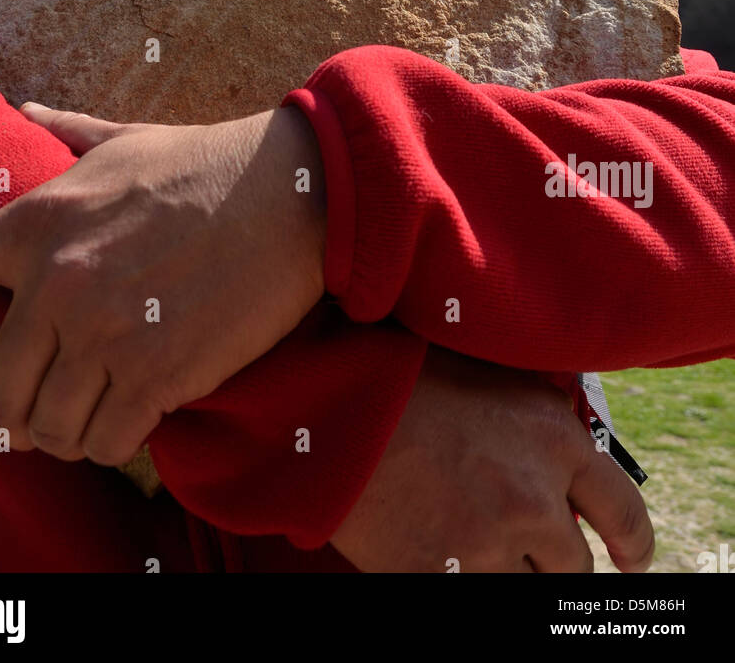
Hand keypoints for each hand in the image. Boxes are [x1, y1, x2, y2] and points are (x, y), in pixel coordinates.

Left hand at [0, 103, 325, 465]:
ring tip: (92, 411)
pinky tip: (134, 417)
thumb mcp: (125, 138)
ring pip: (47, 429)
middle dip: (16, 408)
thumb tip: (27, 110)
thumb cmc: (208, 163)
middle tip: (46, 400)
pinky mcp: (157, 375)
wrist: (293, 195)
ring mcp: (105, 334)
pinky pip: (106, 443)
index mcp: (35, 222)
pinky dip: (114, 440)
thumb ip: (67, 132)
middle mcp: (56, 283)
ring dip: (67, 431)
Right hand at [330, 344, 654, 572]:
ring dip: (502, 570)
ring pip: (524, 590)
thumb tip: (565, 454)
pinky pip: (474, 597)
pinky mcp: (445, 579)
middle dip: (549, 558)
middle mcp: (535, 499)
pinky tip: (435, 550)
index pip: (623, 510)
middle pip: (572, 566)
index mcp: (556, 439)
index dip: (634, 543)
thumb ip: (540, 420)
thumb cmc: (410, 375)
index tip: (632, 559)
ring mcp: (490, 546)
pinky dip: (460, 579)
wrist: (337, 403)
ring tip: (467, 536)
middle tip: (517, 540)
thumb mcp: (495, 378)